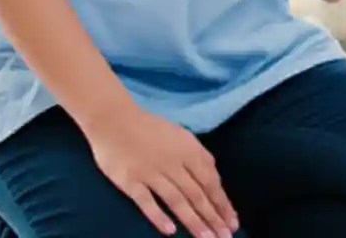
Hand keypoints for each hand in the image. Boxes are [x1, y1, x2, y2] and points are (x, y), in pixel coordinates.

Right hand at [83, 107, 237, 237]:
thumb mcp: (181, 136)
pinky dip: (158, 216)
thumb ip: (198, 157)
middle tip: (225, 237)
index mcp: (188, 151)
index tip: (232, 223)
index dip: (222, 204)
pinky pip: (146, 202)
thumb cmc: (150, 128)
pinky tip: (170, 231)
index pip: (211, 182)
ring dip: (193, 221)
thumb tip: (214, 180)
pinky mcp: (130, 181)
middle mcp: (173, 163)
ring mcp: (151, 173)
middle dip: (213, 217)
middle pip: (197, 194)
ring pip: (177, 200)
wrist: (113, 118)